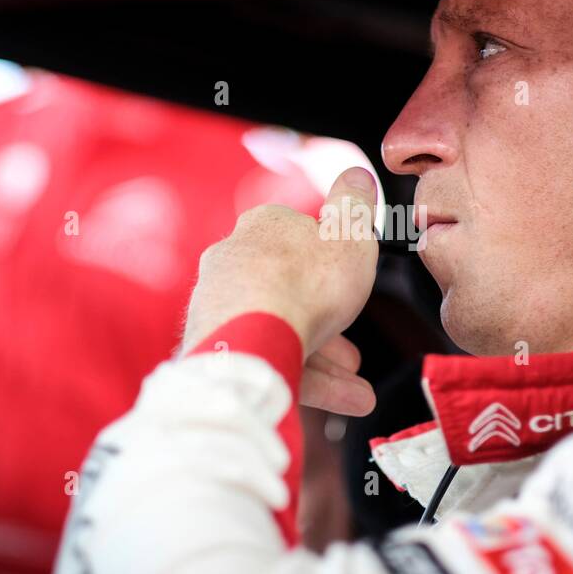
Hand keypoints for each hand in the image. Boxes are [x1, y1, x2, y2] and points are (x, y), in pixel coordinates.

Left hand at [182, 167, 379, 415]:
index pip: (301, 238)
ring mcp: (220, 304)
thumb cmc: (306, 284)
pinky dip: (302, 377)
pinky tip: (339, 399)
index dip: (333, 265)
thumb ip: (355, 204)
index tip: (353, 287)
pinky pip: (266, 357)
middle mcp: (234, 260)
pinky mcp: (215, 344)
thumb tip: (357, 174)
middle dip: (329, 324)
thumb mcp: (350, 233)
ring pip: (280, 329)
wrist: (253, 341)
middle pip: (291, 290)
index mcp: (264, 226)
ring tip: (355, 389)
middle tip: (353, 351)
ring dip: (323, 360)